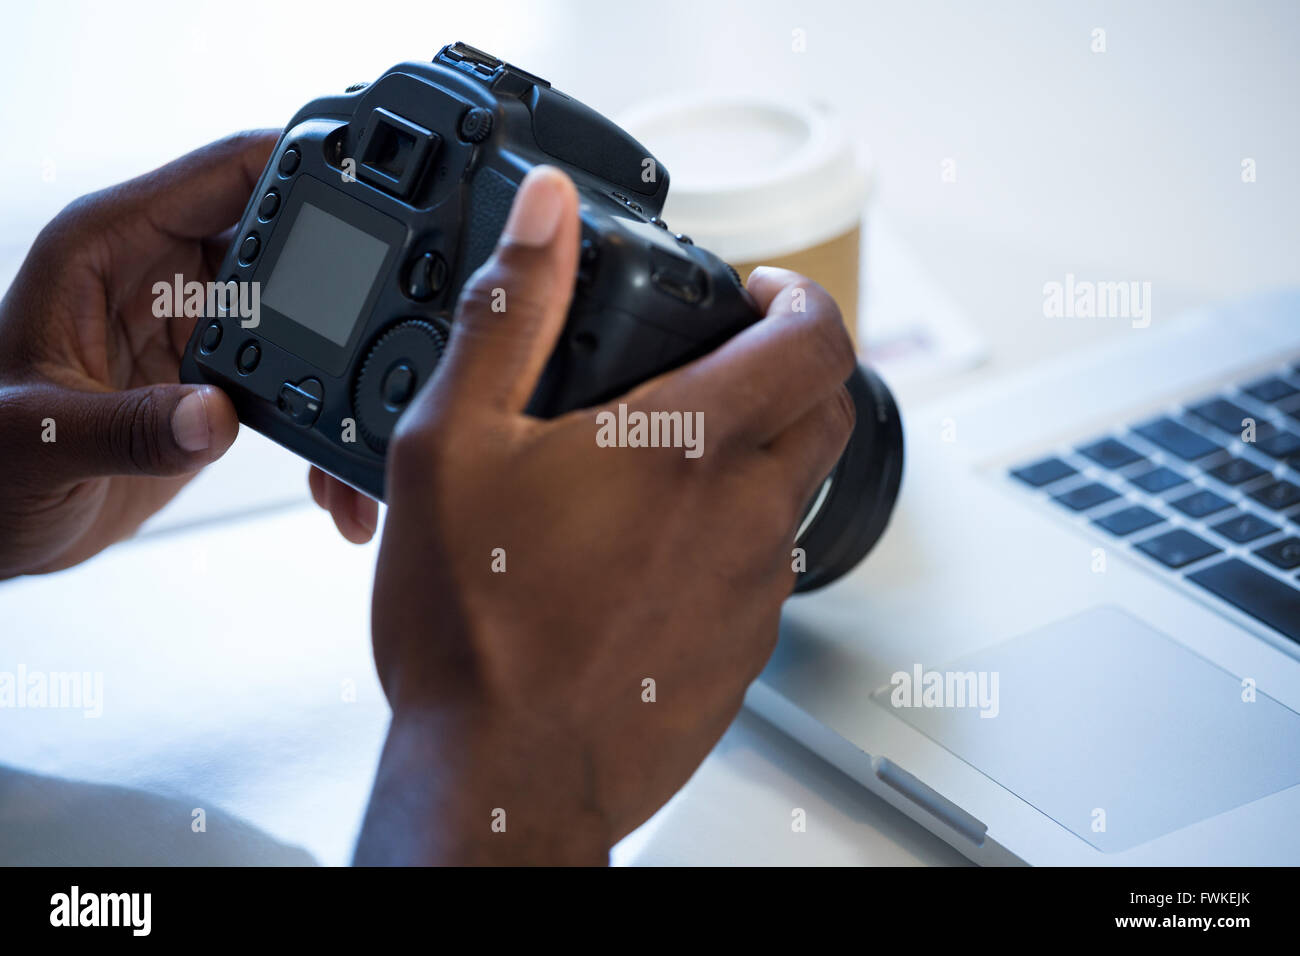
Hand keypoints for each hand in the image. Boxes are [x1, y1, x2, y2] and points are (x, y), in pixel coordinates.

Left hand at [0, 132, 374, 576]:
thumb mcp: (35, 441)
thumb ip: (123, 427)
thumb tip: (213, 416)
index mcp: (111, 245)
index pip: (227, 174)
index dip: (305, 165)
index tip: (382, 186)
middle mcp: (161, 274)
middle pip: (287, 243)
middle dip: (350, 281)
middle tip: (406, 321)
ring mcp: (195, 326)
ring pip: (303, 317)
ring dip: (345, 369)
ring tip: (374, 423)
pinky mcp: (215, 380)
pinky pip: (293, 382)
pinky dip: (325, 427)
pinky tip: (335, 475)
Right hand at [355, 167, 855, 864]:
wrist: (502, 778)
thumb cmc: (475, 627)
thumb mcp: (454, 442)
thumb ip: (511, 311)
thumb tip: (547, 212)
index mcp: (692, 448)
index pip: (817, 337)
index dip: (800, 294)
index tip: (760, 292)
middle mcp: (748, 518)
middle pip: (830, 410)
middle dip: (795, 366)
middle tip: (729, 360)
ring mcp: (754, 594)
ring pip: (797, 494)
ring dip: (758, 456)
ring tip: (669, 461)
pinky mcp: (742, 656)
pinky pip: (765, 572)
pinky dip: (734, 538)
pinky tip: (650, 554)